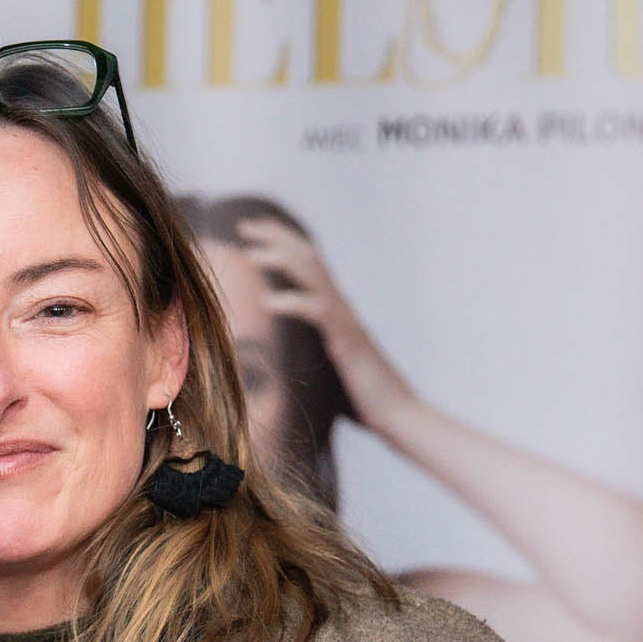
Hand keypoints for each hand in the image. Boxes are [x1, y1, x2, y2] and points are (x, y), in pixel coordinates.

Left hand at [236, 217, 417, 435]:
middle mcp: (341, 307)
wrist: (398, 416)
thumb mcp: (326, 366)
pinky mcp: (347, 341)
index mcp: (335, 310)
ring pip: (313, 276)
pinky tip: (268, 303)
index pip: (308, 263)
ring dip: (281, 261)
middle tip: (244, 224)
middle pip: (308, 257)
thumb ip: (306, 350)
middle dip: (276, 237)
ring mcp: (345, 322)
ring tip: (250, 255)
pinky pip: (318, 313)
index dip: (282, 242)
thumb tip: (275, 355)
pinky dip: (293, 303)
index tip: (251, 231)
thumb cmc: (363, 398)